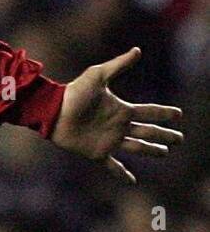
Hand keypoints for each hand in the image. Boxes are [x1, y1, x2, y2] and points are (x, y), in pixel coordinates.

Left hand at [49, 47, 182, 183]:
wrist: (52, 111)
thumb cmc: (74, 92)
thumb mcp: (97, 76)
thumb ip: (118, 65)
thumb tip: (137, 50)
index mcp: (121, 110)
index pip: (149, 112)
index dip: (164, 113)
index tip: (178, 114)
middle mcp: (119, 126)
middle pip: (148, 132)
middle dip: (164, 135)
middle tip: (180, 139)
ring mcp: (109, 140)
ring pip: (137, 148)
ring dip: (151, 151)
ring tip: (165, 153)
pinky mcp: (97, 152)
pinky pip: (113, 165)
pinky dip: (122, 174)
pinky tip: (132, 181)